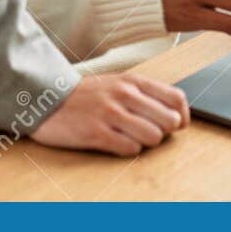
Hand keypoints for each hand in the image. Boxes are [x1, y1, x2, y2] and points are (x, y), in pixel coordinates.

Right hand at [29, 72, 188, 156]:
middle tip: (150, 132)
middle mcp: (125, 95)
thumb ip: (144, 94)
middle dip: (164, 132)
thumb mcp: (117, 83)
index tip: (178, 125)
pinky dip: (128, 150)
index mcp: (132, 81)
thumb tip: (175, 113)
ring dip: (146, 143)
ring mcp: (110, 114)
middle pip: (169, 120)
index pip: (176, 98)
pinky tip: (116, 143)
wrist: (47, 99)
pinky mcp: (97, 133)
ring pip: (153, 137)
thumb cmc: (86, 95)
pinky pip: (130, 149)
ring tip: (131, 138)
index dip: (183, 116)